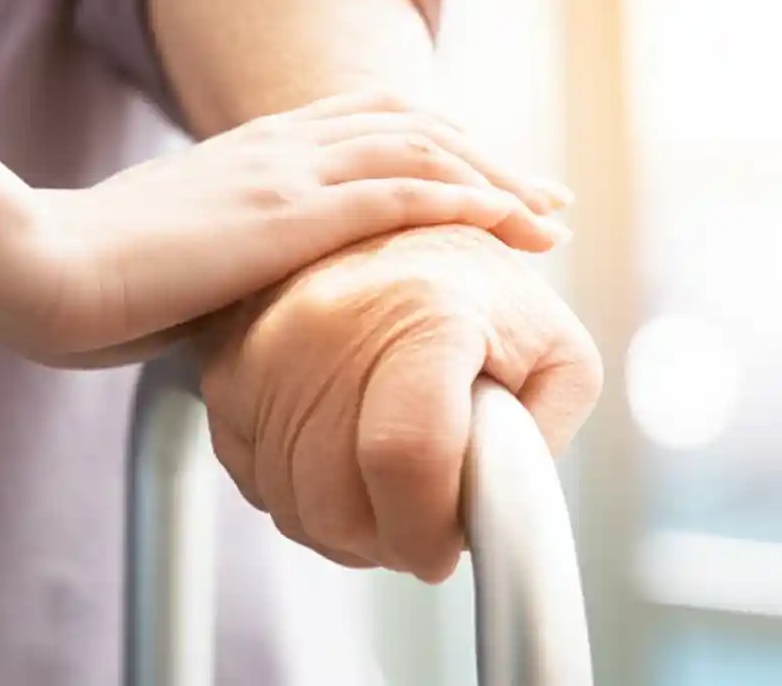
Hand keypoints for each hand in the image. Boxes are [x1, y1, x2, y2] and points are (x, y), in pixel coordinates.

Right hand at [11, 92, 570, 365]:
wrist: (41, 270)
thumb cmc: (93, 278)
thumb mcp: (176, 260)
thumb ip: (225, 264)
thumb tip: (244, 300)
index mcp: (252, 154)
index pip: (365, 130)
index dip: (435, 151)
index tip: (484, 184)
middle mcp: (279, 147)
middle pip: (411, 128)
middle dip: (486, 158)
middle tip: (542, 196)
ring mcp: (286, 174)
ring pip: (422, 151)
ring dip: (495, 178)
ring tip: (548, 214)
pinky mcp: (288, 215)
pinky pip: (400, 192)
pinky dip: (463, 199)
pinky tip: (507, 218)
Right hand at [198, 225, 602, 582]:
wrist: (393, 235)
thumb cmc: (479, 297)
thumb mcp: (555, 350)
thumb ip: (543, 436)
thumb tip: (496, 514)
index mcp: (425, 313)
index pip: (407, 455)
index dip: (427, 529)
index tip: (443, 545)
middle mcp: (328, 324)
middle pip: (339, 505)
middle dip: (392, 542)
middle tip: (424, 523)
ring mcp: (266, 350)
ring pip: (294, 509)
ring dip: (348, 528)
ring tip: (391, 488)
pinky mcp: (226, 372)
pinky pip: (258, 484)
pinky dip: (304, 496)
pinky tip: (345, 461)